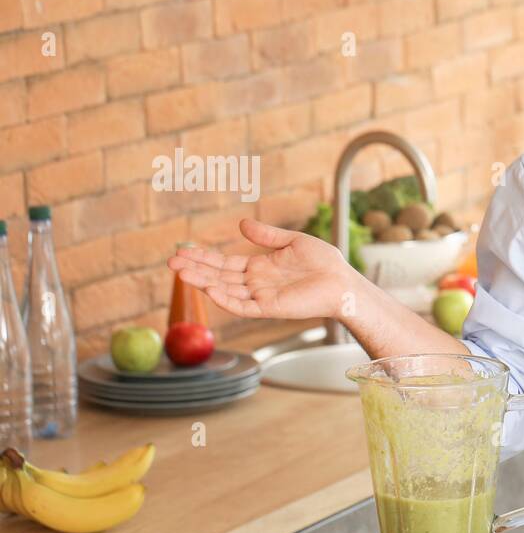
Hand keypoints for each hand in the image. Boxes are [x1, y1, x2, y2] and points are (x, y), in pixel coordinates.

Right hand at [166, 218, 360, 320]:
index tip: (182, 251)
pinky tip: (209, 289)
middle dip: (195, 269)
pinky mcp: (271, 308)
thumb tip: (241, 224)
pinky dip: (226, 299)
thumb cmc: (325, 263)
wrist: (344, 282)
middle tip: (170, 262)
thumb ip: (267, 235)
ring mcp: (262, 297)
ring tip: (181, 273)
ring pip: (226, 290)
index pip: (225, 264)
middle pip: (219, 276)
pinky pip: (243, 306)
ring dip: (203, 282)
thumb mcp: (293, 241)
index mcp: (260, 268)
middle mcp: (257, 283)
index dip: (204, 258)